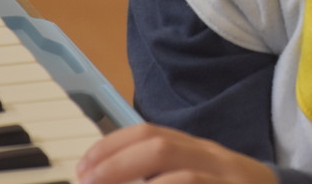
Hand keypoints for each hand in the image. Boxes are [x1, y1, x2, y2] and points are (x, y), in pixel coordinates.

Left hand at [76, 124, 277, 183]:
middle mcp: (213, 159)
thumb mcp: (200, 172)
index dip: (112, 146)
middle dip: (118, 163)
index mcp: (198, 149)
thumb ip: (166, 170)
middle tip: (88, 183)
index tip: (83, 166)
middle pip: (161, 148)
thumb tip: (111, 174)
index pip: (151, 133)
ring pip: (184, 178)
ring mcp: (228, 181)